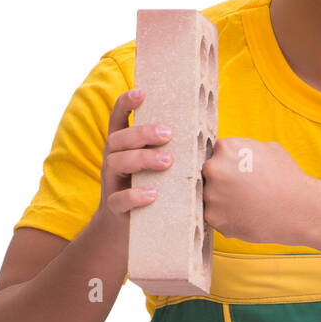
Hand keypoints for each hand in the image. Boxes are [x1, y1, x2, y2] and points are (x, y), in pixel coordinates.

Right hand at [94, 88, 173, 226]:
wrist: (126, 229)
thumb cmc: (151, 189)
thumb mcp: (158, 168)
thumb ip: (172, 151)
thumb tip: (209, 137)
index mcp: (123, 146)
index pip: (118, 118)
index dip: (126, 103)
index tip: (141, 92)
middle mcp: (113, 159)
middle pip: (118, 139)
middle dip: (143, 133)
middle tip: (168, 134)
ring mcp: (111, 182)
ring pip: (117, 163)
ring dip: (143, 159)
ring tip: (168, 162)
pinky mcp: (114, 206)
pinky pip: (119, 199)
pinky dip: (135, 196)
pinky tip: (153, 195)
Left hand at [200, 136, 314, 245]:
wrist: (300, 210)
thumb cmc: (288, 179)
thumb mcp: (269, 149)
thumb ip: (244, 149)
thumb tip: (232, 153)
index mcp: (226, 148)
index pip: (217, 154)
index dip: (230, 165)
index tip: (242, 174)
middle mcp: (214, 169)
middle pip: (210, 175)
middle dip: (224, 182)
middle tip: (244, 191)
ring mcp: (212, 196)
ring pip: (210, 197)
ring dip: (224, 201)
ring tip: (248, 205)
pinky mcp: (214, 219)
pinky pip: (216, 216)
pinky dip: (228, 218)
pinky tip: (247, 215)